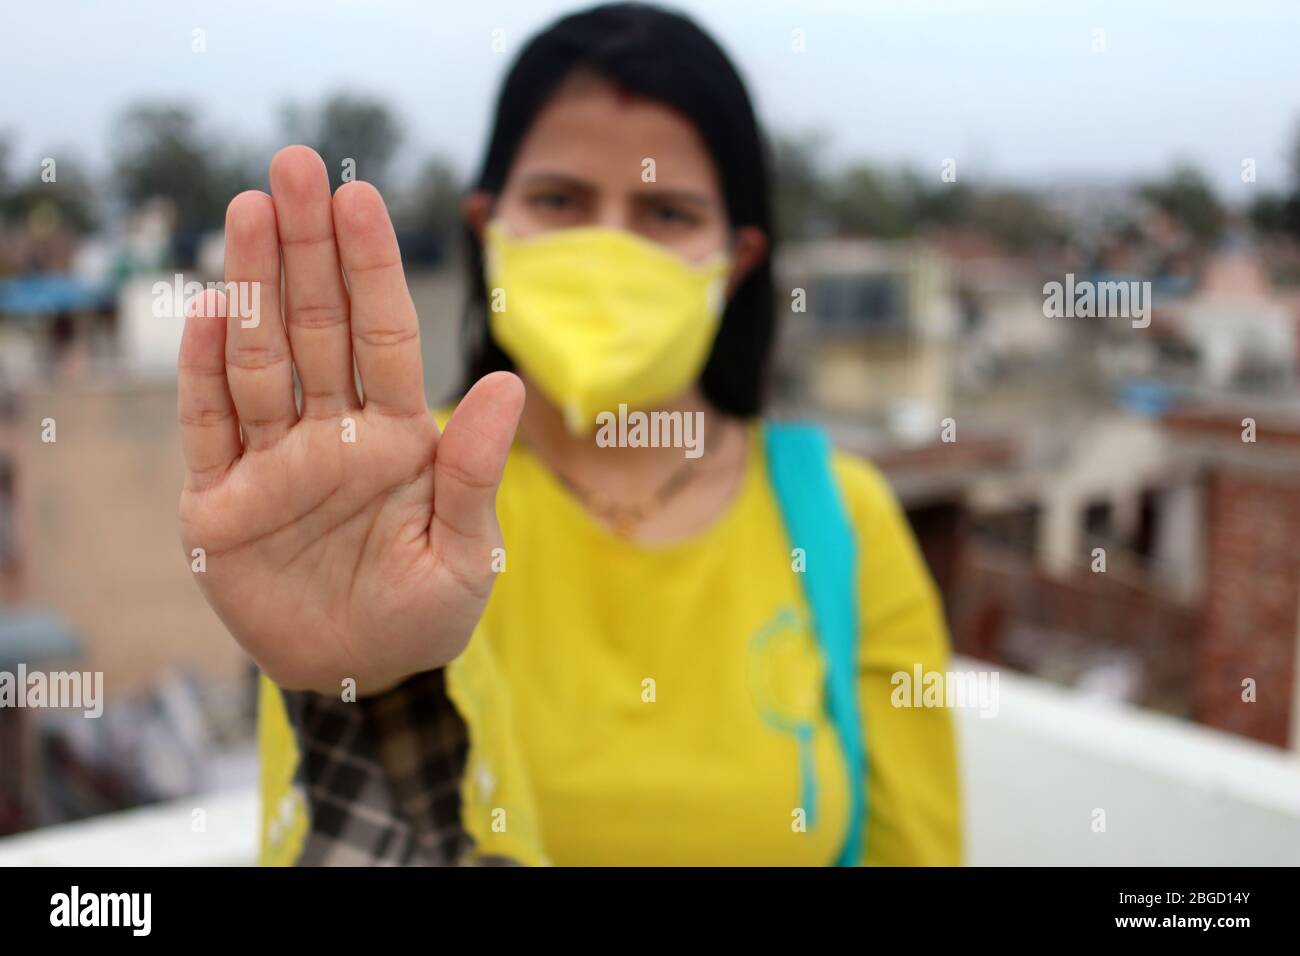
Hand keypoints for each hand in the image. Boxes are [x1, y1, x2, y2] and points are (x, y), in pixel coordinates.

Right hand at [177, 145, 522, 695]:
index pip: (381, 336)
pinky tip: (208, 312)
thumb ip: (474, 473)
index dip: (371, 269)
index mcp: (396, 436)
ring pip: (260, 360)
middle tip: (294, 167)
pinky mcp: (223, 501)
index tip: (361, 199)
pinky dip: (206, 373)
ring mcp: (274, 461)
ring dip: (251, 288)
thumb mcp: (466, 555)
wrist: (360, 677)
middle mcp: (332, 433)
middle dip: (306, 248)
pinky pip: (211, 427)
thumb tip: (505, 386)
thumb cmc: (424, 614)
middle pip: (316, 326)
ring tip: (247, 211)